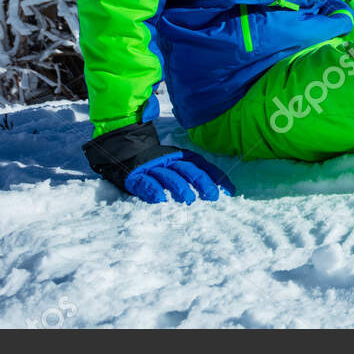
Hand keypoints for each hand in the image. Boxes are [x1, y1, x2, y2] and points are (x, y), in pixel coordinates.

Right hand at [83, 122, 235, 203]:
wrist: (124, 153)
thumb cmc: (156, 164)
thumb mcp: (175, 166)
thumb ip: (194, 173)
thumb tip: (219, 189)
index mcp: (181, 156)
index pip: (202, 165)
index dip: (216, 177)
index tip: (230, 192)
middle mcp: (169, 160)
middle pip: (189, 170)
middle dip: (202, 182)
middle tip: (212, 197)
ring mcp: (153, 167)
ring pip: (169, 176)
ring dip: (180, 188)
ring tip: (189, 200)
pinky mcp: (137, 176)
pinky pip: (147, 183)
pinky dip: (154, 191)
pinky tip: (161, 200)